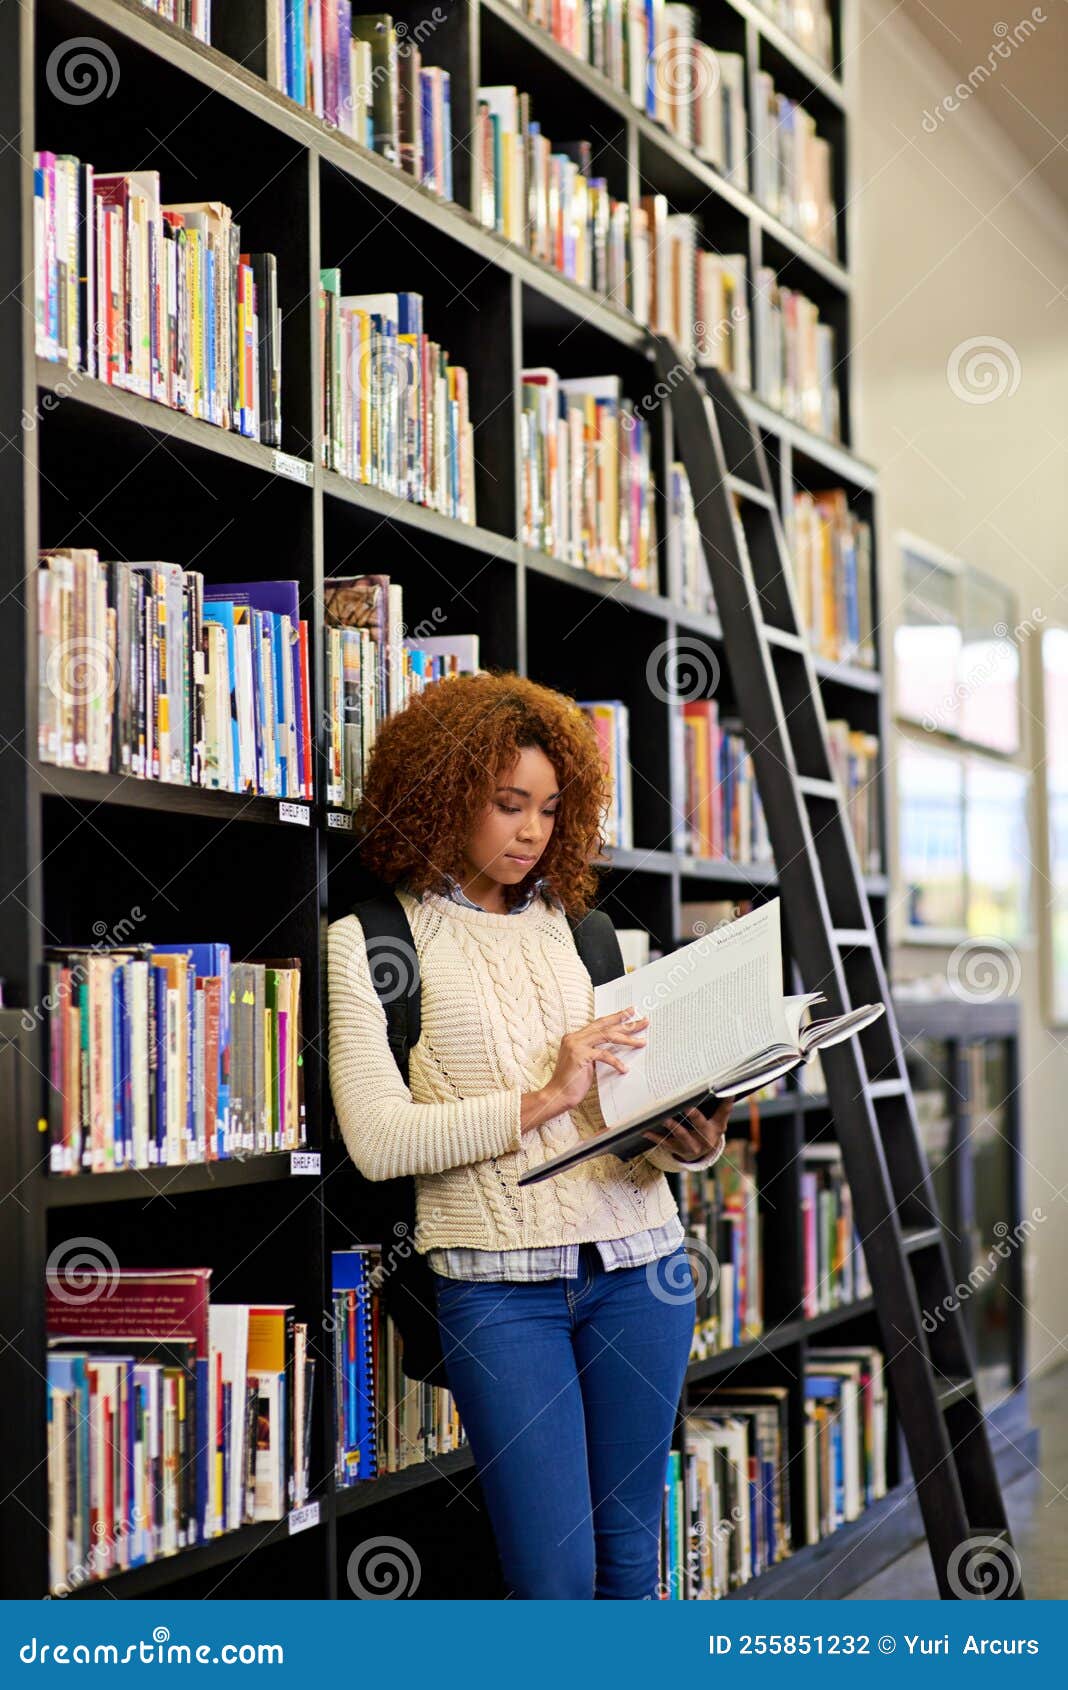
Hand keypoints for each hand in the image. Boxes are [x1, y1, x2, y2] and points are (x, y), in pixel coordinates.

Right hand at [527, 1008, 649, 1130]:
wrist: (557, 1095)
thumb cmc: (571, 1082)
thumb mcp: (585, 1062)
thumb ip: (594, 1052)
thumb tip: (614, 1048)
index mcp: (575, 1037)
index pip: (599, 1023)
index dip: (615, 1018)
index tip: (630, 1014)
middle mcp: (575, 1037)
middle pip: (605, 1025)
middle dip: (626, 1022)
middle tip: (643, 1021)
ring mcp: (577, 1045)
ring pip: (608, 1036)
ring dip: (627, 1040)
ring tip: (641, 1042)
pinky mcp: (580, 1056)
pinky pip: (604, 1055)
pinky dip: (616, 1062)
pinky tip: (624, 1069)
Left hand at [642, 1097, 731, 1162]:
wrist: (701, 1153)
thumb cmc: (707, 1129)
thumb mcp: (717, 1121)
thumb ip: (721, 1107)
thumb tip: (726, 1087)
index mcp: (717, 1127)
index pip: (723, 1113)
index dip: (726, 1102)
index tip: (727, 1092)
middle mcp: (706, 1137)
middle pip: (700, 1124)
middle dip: (693, 1115)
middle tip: (686, 1106)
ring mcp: (692, 1146)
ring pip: (682, 1135)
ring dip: (672, 1126)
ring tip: (664, 1118)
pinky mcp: (679, 1150)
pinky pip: (666, 1143)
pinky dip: (655, 1137)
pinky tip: (646, 1131)